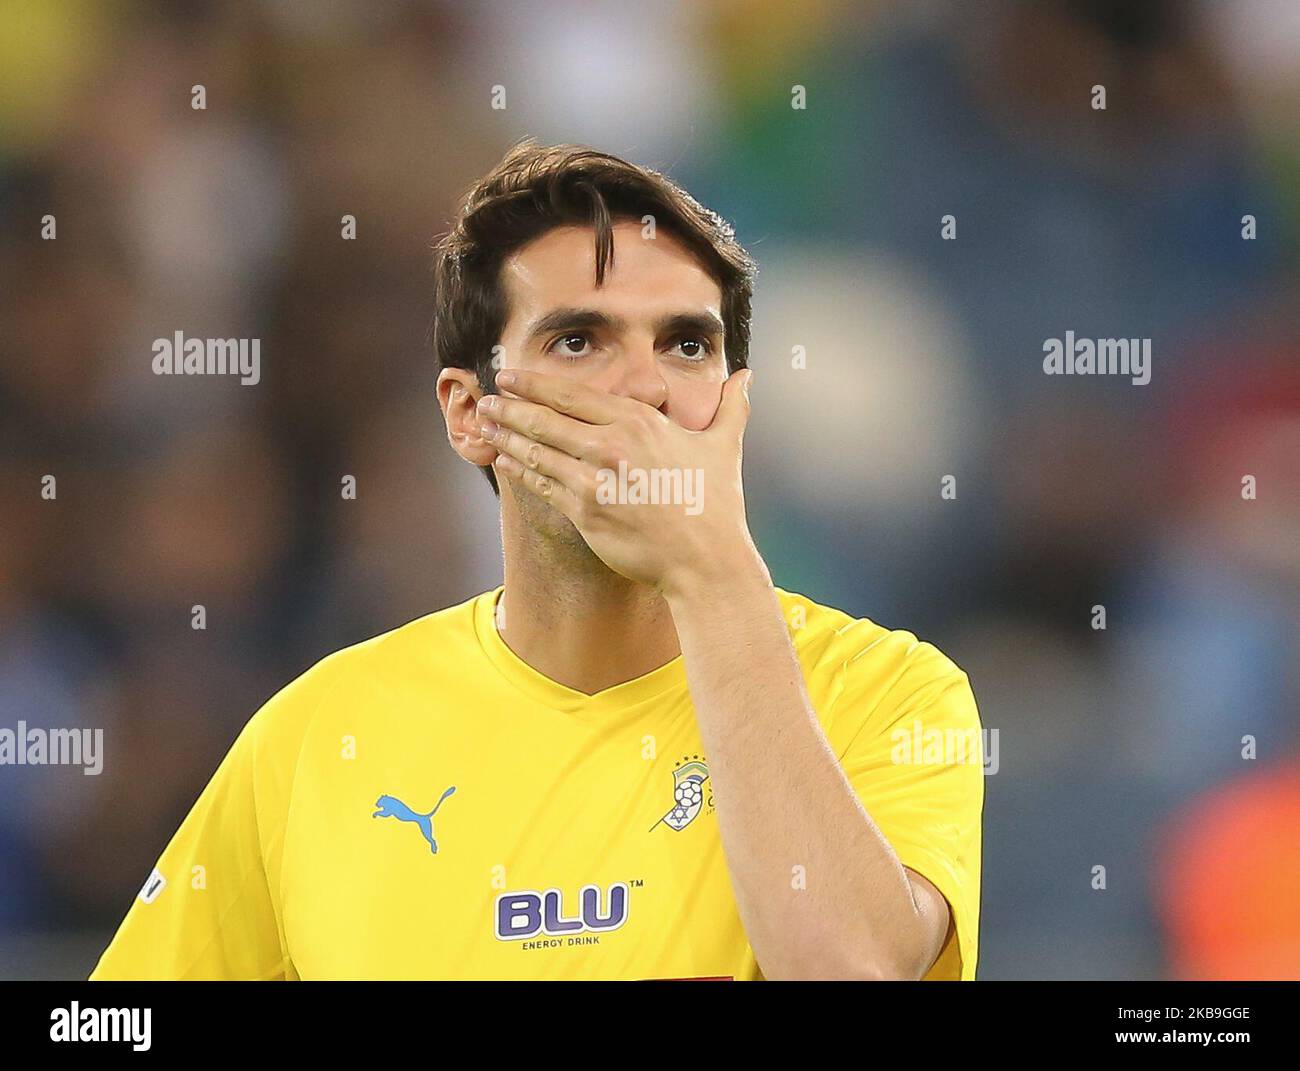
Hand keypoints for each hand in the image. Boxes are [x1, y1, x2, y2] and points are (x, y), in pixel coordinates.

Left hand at [477, 367, 762, 597]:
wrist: (705, 561)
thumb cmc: (716, 504)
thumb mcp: (724, 446)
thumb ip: (730, 406)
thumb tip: (747, 376)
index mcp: (638, 423)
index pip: (574, 396)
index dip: (536, 384)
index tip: (512, 376)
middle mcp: (611, 446)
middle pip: (545, 419)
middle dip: (509, 406)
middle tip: (486, 396)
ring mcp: (594, 480)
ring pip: (536, 451)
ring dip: (505, 435)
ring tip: (484, 423)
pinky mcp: (585, 513)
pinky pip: (542, 485)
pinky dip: (519, 470)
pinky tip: (504, 460)